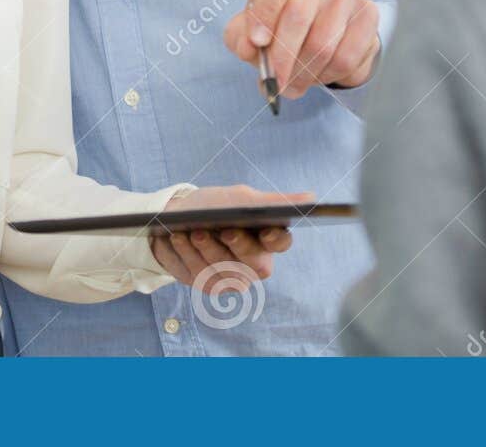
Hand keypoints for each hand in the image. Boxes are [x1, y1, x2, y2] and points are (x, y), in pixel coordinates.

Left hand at [148, 185, 312, 293]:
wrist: (173, 218)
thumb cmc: (212, 206)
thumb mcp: (238, 198)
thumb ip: (271, 202)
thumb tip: (311, 198)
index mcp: (267, 239)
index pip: (282, 242)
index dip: (276, 239)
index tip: (266, 230)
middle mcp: (255, 263)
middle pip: (255, 262)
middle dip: (237, 245)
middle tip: (223, 230)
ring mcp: (233, 278)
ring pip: (225, 270)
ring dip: (204, 248)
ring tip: (188, 231)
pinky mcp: (210, 287)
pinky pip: (201, 275)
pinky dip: (187, 255)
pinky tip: (177, 240)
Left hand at [223, 0, 380, 96]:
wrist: (322, 35)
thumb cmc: (279, 31)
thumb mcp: (249, 34)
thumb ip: (240, 39)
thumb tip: (250, 45)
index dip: (265, 14)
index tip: (257, 43)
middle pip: (298, 16)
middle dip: (283, 57)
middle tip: (276, 82)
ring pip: (323, 44)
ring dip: (305, 73)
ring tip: (296, 82)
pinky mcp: (367, 14)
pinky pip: (346, 56)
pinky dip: (328, 75)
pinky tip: (319, 74)